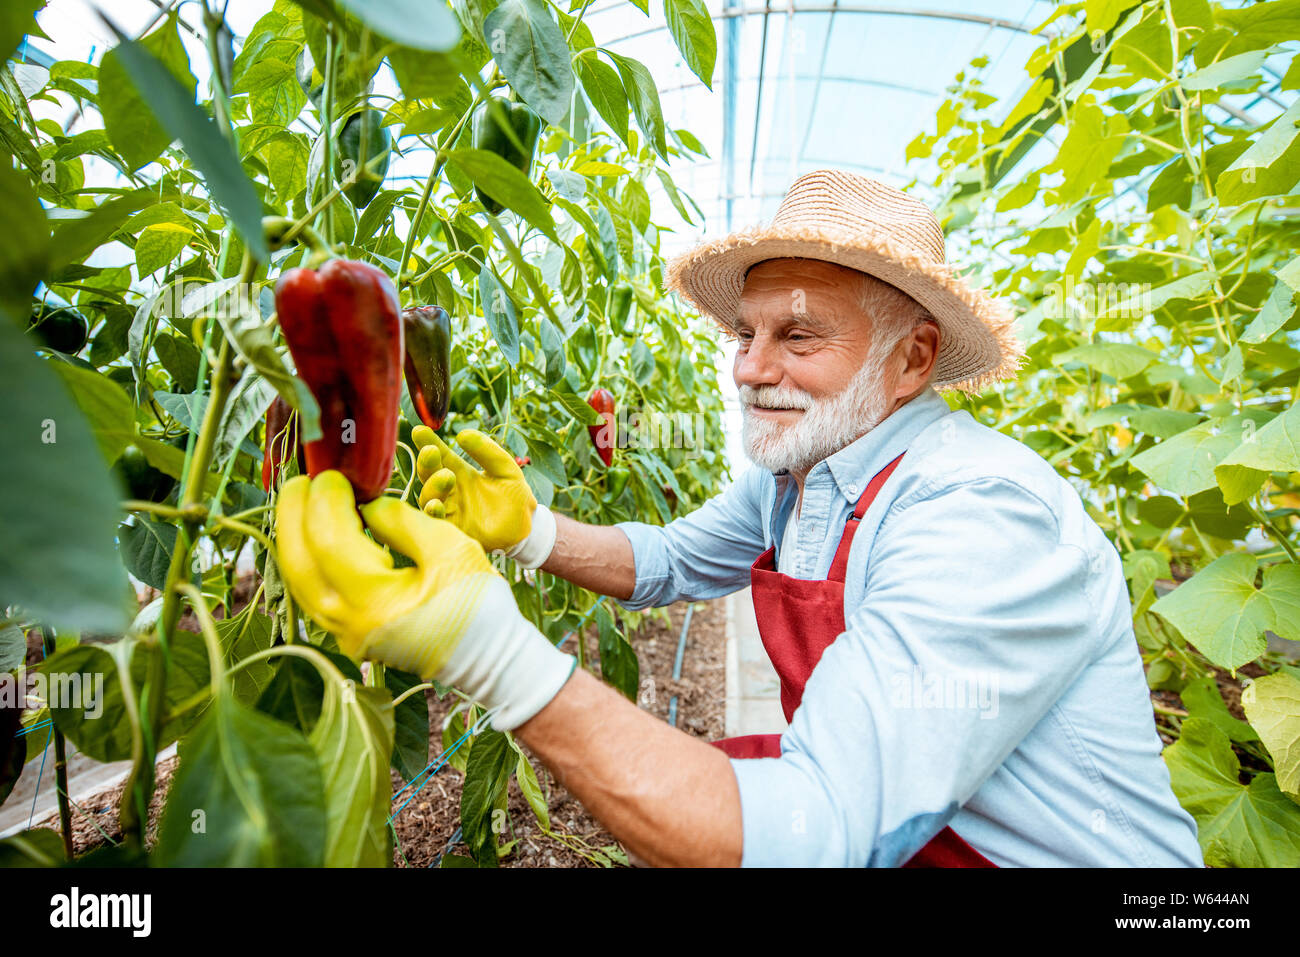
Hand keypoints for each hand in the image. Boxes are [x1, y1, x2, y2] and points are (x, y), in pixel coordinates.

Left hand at [275, 471, 573, 727]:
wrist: (487, 657)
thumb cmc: (477, 605)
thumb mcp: (449, 549)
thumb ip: (402, 520)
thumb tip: (369, 504)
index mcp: (372, 600)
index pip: (327, 538)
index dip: (325, 498)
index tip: (335, 472)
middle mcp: (345, 621)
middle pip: (296, 557)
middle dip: (295, 511)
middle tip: (305, 478)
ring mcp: (341, 631)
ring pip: (297, 575)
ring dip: (297, 533)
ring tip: (307, 500)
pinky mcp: (346, 632)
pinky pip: (311, 588)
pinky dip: (309, 555)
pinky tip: (319, 534)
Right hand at [413, 427, 555, 566]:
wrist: (527, 529)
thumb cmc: (515, 497)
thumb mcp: (506, 469)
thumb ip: (488, 451)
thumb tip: (462, 434)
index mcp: (461, 473)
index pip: (440, 455)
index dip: (428, 442)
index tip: (419, 430)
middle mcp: (450, 490)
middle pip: (430, 474)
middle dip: (427, 462)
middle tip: (431, 451)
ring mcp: (449, 510)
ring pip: (429, 497)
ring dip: (433, 486)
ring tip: (446, 476)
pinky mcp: (453, 530)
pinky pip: (437, 522)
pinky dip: (433, 513)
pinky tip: (436, 504)